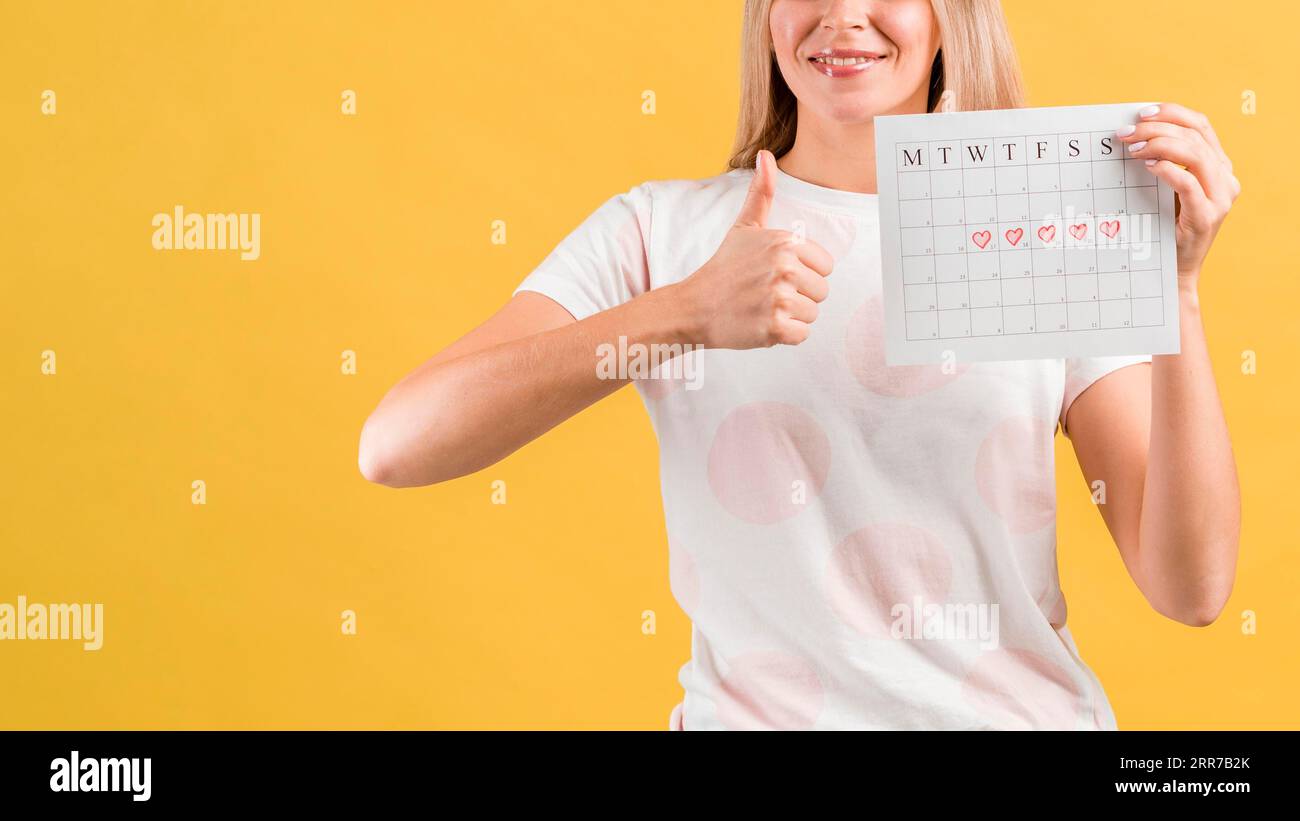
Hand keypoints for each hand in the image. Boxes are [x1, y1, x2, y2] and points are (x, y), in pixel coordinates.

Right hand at [677, 149, 834, 348]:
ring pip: (812, 314)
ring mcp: (780, 298)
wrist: (694, 307)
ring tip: (763, 308)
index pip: (825, 266)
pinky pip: (802, 335)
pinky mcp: (775, 327)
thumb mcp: (744, 226)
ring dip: (791, 317)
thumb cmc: (723, 268)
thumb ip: (762, 193)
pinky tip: (762, 324)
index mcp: (785, 242)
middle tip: (766, 294)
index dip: (804, 274)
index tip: (774, 275)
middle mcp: (785, 267)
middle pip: (821, 291)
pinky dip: (784, 336)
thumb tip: (765, 155)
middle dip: (798, 297)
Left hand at [1114, 102, 1240, 282]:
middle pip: (1195, 136)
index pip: (1201, 126)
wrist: (1174, 268)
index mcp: (1219, 166)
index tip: (1142, 112)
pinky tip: (1147, 166)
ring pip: (1195, 155)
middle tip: (1126, 133)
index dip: (1173, 113)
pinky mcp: (1207, 216)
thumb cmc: (1166, 225)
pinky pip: (1189, 184)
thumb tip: (1130, 134)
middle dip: (1157, 129)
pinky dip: (1167, 170)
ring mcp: (1220, 198)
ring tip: (1132, 149)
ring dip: (1159, 145)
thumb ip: (1162, 161)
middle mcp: (1225, 178)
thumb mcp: (1166, 188)